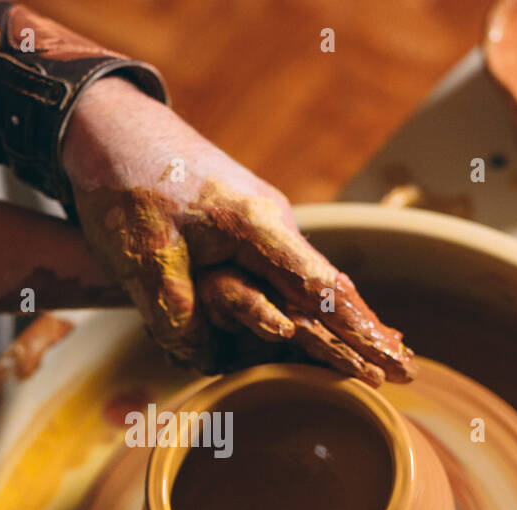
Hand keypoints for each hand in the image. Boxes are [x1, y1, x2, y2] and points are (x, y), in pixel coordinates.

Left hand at [61, 78, 415, 385]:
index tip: (387, 357)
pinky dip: (302, 312)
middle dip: (364, 332)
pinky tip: (323, 334)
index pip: (318, 285)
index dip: (352, 328)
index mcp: (256, 226)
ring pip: (300, 291)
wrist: (110, 130)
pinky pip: (274, 284)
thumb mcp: (144, 256)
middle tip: (406, 372)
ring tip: (381, 359)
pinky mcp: (234, 242)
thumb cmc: (127, 184)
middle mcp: (268, 230)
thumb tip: (209, 360)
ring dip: (334, 328)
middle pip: (326, 290)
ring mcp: (254, 236)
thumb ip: (178, 314)